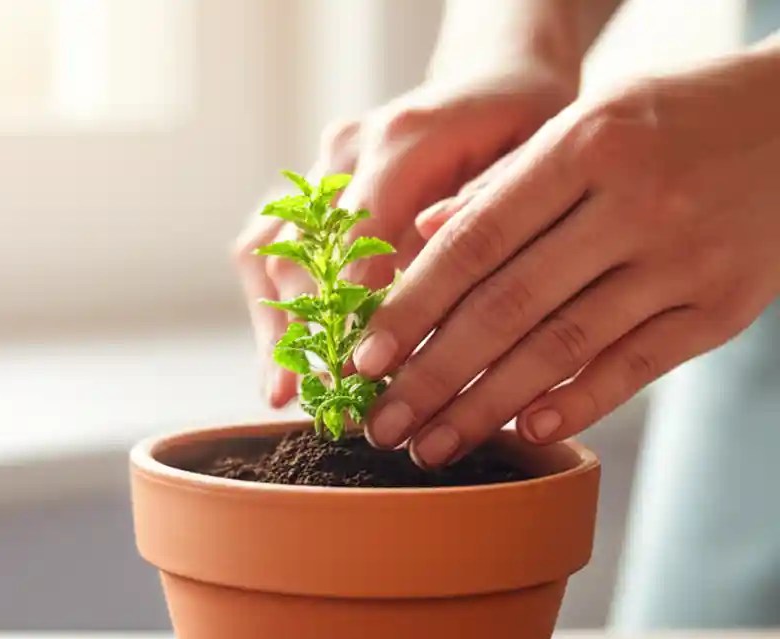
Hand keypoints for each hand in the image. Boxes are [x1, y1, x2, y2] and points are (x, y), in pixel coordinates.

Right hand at [235, 67, 575, 406]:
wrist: (492, 77)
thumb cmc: (526, 121)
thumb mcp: (534, 154)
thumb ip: (481, 204)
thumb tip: (430, 260)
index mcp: (404, 137)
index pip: (357, 229)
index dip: (348, 302)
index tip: (353, 370)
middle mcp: (349, 147)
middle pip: (298, 244)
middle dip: (303, 328)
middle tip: (318, 397)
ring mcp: (321, 166)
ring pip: (268, 248)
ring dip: (274, 323)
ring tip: (283, 391)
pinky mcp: (309, 187)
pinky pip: (269, 248)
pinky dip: (273, 306)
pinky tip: (284, 362)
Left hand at [355, 49, 779, 466]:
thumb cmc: (672, 116)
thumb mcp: (586, 118)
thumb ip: (504, 180)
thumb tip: (421, 235)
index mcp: (584, 145)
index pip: (476, 242)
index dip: (412, 306)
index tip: (362, 357)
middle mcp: (634, 203)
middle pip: (508, 306)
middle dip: (433, 375)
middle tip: (380, 424)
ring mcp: (684, 259)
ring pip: (563, 347)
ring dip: (486, 406)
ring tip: (433, 446)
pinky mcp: (723, 307)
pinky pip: (636, 366)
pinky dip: (576, 403)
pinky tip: (523, 431)